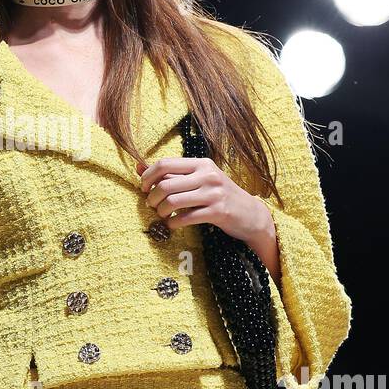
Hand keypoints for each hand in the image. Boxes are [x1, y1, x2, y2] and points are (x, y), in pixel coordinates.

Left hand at [136, 157, 280, 278]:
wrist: (250, 214)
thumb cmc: (219, 195)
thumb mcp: (198, 179)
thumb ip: (171, 174)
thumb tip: (138, 167)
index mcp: (201, 163)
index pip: (165, 164)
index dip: (148, 177)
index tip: (144, 188)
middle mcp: (208, 175)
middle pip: (165, 184)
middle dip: (152, 197)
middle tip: (151, 205)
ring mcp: (214, 193)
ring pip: (172, 201)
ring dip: (160, 211)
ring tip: (161, 215)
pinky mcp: (218, 212)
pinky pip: (185, 218)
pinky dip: (173, 223)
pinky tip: (172, 224)